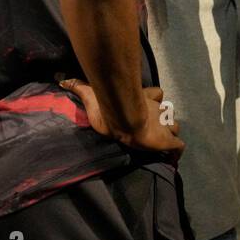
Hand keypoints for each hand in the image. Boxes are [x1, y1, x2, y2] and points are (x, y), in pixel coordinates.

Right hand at [56, 75, 184, 159]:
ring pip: (174, 127)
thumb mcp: (91, 95)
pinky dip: (175, 153)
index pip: (157, 94)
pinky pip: (177, 147)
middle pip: (167, 112)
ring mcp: (163, 125)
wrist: (124, 119)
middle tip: (156, 128)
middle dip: (164, 119)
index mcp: (143, 99)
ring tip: (163, 142)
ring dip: (170, 133)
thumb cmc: (109, 108)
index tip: (151, 104)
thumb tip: (62, 79)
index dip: (155, 98)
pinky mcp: (167, 140)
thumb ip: (79, 87)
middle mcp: (156, 110)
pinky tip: (172, 159)